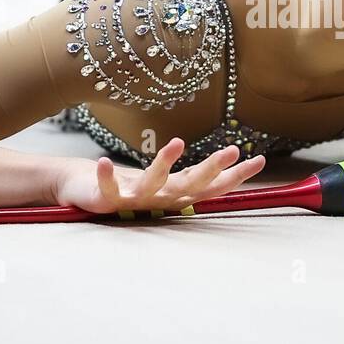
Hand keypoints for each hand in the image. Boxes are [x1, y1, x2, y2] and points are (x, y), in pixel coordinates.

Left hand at [51, 137, 266, 213]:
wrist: (85, 191)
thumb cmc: (130, 185)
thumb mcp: (166, 181)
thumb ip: (191, 177)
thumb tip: (226, 163)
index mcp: (176, 195)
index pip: (211, 186)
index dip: (235, 175)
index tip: (258, 160)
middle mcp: (160, 200)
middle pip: (189, 184)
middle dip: (211, 167)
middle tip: (233, 150)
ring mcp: (134, 201)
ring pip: (153, 184)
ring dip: (164, 164)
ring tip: (178, 142)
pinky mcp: (106, 201)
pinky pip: (107, 189)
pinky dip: (107, 176)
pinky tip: (105, 161)